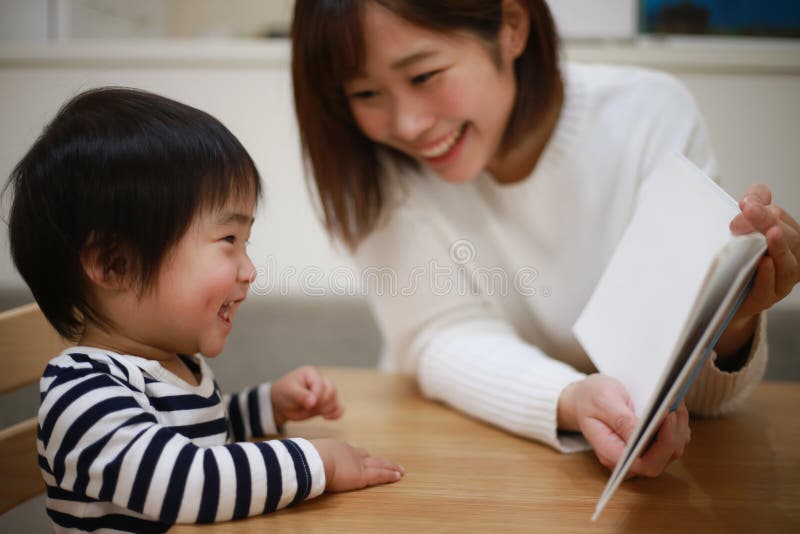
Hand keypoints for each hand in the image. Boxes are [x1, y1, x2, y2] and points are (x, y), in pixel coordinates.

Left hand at [271, 366, 343, 426]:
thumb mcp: (289, 393)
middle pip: (332, 391)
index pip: (321, 385)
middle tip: (307, 408)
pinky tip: (325, 417)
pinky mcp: (328, 403)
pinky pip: (339, 408)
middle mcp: (321, 380)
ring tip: (312, 411)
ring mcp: (326, 391)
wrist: (281, 403)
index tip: (306, 405)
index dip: (316, 397)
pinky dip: (335, 414)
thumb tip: (313, 401)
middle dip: (321, 403)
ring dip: (326, 409)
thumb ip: (301, 396)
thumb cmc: (284, 393)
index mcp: (311, 373)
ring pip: (335, 400)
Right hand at [311, 438, 404, 491]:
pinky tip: (398, 476)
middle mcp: (350, 453)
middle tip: (388, 462)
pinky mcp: (362, 475)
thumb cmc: (306, 459)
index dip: (360, 455)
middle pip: (368, 456)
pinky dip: (390, 475)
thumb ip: (307, 459)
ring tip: (399, 469)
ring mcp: (358, 463)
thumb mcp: (307, 456)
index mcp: (336, 448)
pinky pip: (380, 475)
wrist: (313, 460)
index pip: (352, 451)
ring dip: (390, 467)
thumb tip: (297, 461)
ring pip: (378, 465)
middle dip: (378, 460)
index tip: (365, 455)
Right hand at [558, 374, 690, 477]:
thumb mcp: (602, 401)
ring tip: (674, 403)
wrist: (583, 398)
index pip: (644, 463)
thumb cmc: (590, 399)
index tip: (667, 417)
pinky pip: (672, 443)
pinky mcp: (648, 447)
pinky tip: (673, 409)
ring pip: (672, 452)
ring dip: (679, 428)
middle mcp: (626, 460)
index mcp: (610, 452)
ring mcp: (638, 455)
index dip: (663, 444)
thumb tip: (641, 434)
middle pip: (662, 459)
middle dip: (674, 433)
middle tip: (674, 406)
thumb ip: (621, 420)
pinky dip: (677, 426)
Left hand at [719, 184, 799, 357]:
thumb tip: (754, 195)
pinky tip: (763, 262)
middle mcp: (792, 260)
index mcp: (790, 241)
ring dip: (778, 246)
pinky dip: (768, 274)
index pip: (783, 220)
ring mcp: (782, 281)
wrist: (725, 295)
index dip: (765, 210)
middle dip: (768, 222)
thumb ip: (754, 207)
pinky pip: (772, 286)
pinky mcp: (767, 298)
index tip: (744, 204)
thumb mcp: (746, 229)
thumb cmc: (740, 259)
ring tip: (770, 233)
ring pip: (788, 263)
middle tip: (748, 210)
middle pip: (790, 238)